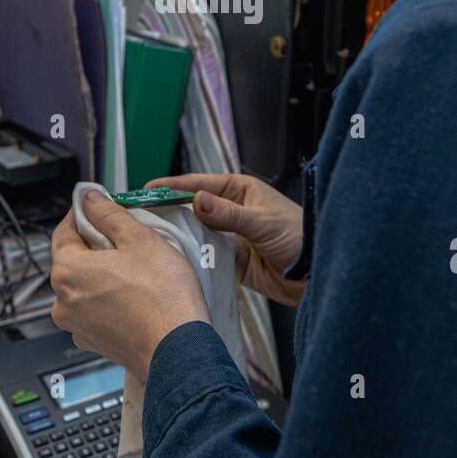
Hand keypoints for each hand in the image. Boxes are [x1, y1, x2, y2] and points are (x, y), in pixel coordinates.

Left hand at [50, 189, 209, 379]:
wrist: (179, 351)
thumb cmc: (162, 296)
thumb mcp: (139, 239)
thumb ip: (109, 215)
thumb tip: (89, 199)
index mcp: (67, 271)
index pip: (64, 230)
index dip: (84, 213)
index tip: (100, 206)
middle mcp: (63, 302)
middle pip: (74, 259)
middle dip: (97, 244)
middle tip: (128, 237)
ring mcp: (77, 326)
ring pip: (86, 286)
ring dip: (105, 273)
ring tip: (138, 269)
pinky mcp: (94, 343)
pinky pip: (96, 310)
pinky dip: (111, 299)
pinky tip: (137, 295)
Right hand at [146, 173, 306, 306]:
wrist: (318, 273)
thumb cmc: (298, 236)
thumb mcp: (262, 222)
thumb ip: (228, 214)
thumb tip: (196, 200)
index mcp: (239, 191)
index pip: (198, 184)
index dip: (171, 187)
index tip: (145, 190)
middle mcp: (231, 211)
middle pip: (191, 210)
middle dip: (167, 212)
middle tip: (138, 217)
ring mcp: (230, 237)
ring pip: (196, 234)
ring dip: (177, 237)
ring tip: (148, 241)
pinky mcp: (233, 261)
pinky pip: (206, 258)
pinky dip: (191, 259)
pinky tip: (173, 263)